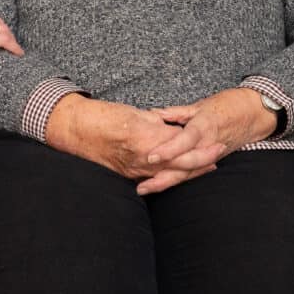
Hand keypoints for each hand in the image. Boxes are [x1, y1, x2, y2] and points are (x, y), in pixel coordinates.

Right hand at [45, 95, 220, 186]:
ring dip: (190, 172)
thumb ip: (157, 122)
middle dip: (202, 161)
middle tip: (218, 154)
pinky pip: (154, 179)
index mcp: (147, 138)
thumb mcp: (135, 113)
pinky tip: (178, 177)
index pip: (182, 144)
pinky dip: (170, 178)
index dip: (201, 144)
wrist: (75, 129)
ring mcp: (135, 169)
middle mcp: (143, 158)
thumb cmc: (102, 116)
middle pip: (180, 164)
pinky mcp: (128, 174)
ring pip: (170, 175)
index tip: (216, 140)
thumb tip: (173, 128)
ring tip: (207, 167)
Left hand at [140, 88, 277, 193]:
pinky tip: (159, 184)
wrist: (253, 115)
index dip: (168, 150)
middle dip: (163, 177)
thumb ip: (177, 112)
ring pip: (188, 173)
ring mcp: (211, 156)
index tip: (150, 157)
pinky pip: (193, 172)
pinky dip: (177, 179)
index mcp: (204, 127)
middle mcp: (208, 145)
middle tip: (141, 185)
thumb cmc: (226, 106)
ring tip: (145, 189)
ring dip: (166, 182)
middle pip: (184, 165)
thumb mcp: (201, 106)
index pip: (185, 140)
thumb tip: (154, 113)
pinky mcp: (211, 161)